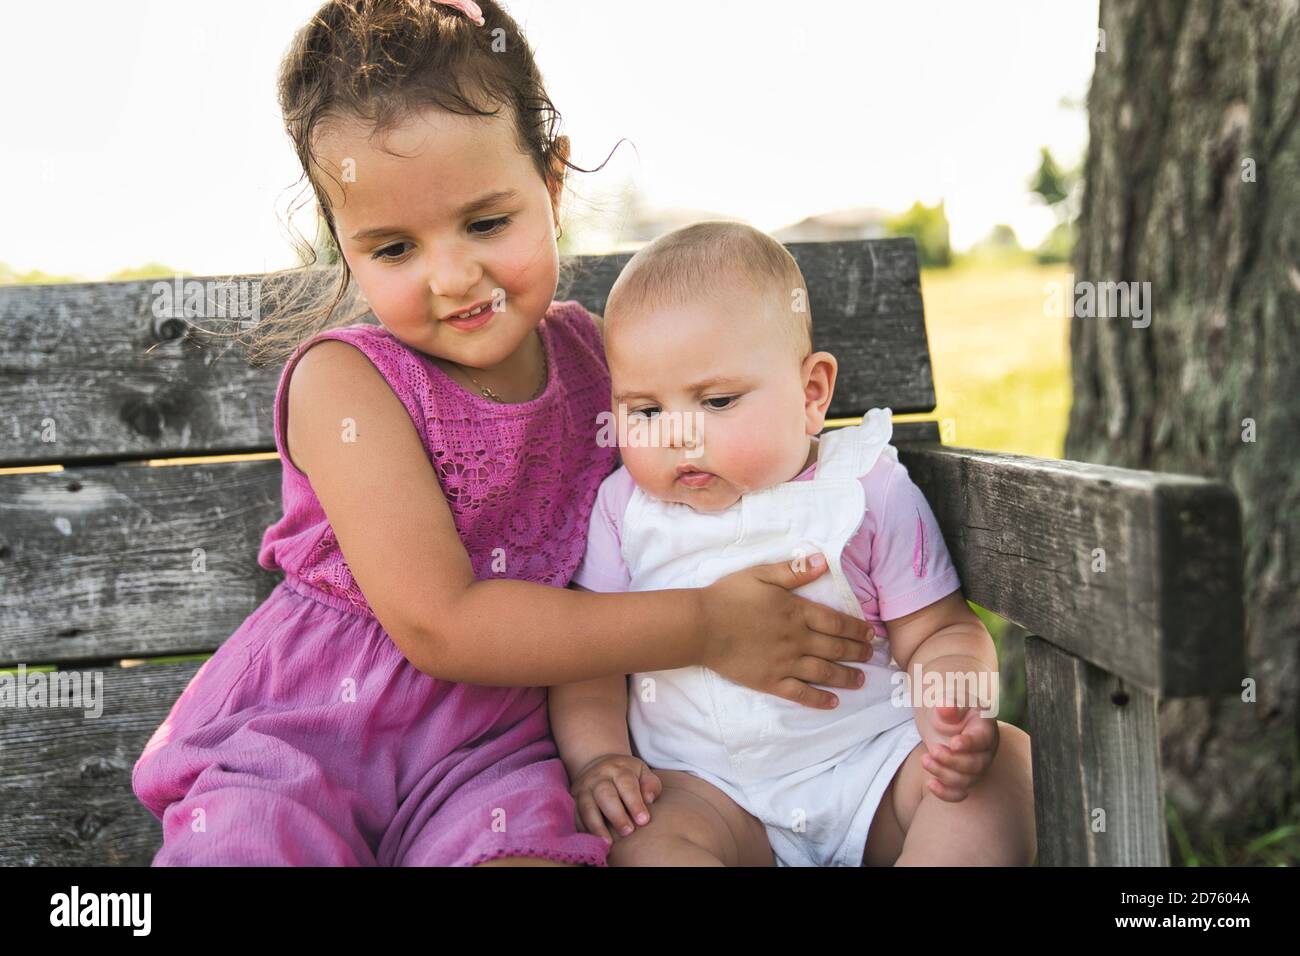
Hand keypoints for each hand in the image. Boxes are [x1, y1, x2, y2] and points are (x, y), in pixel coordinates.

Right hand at [570, 753, 662, 844]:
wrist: (598, 766)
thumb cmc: (627, 775)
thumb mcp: (642, 772)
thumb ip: (650, 784)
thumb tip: (649, 799)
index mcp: (618, 769)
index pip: (626, 784)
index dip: (635, 803)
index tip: (643, 821)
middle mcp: (598, 777)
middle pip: (605, 794)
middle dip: (616, 815)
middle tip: (628, 832)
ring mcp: (583, 788)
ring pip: (587, 807)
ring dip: (597, 826)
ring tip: (608, 843)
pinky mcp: (573, 800)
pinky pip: (575, 816)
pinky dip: (584, 829)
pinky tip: (594, 842)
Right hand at [699, 553, 874, 709]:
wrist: (701, 626)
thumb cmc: (729, 596)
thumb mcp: (761, 574)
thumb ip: (794, 571)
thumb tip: (823, 561)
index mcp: (797, 612)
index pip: (836, 622)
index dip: (856, 628)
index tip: (870, 633)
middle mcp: (797, 639)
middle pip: (835, 648)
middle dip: (857, 652)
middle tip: (870, 655)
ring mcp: (785, 663)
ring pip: (824, 672)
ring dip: (846, 676)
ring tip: (861, 680)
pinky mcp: (770, 681)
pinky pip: (800, 693)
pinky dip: (818, 699)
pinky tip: (832, 703)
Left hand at [915, 704, 998, 800]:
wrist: (945, 719)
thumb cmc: (951, 707)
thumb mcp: (950, 699)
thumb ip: (949, 704)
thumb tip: (945, 706)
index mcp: (985, 728)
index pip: (982, 740)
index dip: (969, 744)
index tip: (953, 743)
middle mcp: (985, 751)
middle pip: (976, 765)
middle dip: (952, 761)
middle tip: (933, 750)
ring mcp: (975, 767)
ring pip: (966, 780)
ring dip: (943, 774)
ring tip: (925, 760)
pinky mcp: (963, 778)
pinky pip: (959, 793)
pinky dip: (946, 793)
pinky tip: (930, 784)